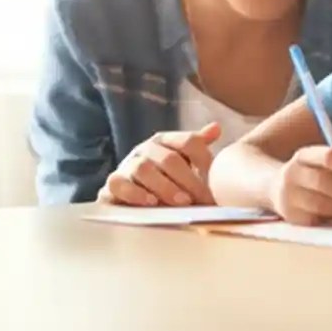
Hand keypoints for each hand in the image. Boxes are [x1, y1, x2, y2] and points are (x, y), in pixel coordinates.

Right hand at [98, 123, 220, 205]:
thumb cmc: (163, 180)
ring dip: (166, 187)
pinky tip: (152, 203)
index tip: (218, 182)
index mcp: (166, 141)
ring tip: (182, 202)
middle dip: (189, 180)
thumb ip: (199, 149)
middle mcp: (146, 149)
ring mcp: (128, 164)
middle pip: (169, 158)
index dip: (205, 160)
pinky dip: (136, 194)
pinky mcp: (113, 183)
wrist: (126, 196)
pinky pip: (121, 184)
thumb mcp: (183, 164)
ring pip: (145, 169)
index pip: (189, 141)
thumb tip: (216, 127)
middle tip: (204, 200)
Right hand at [268, 146, 331, 225]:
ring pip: (319, 203)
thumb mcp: (320, 163)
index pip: (329, 157)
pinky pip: (314, 219)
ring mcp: (287, 195)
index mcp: (304, 155)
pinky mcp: (289, 215)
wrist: (274, 188)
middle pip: (323, 181)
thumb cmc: (311, 174)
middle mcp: (292, 172)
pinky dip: (330, 218)